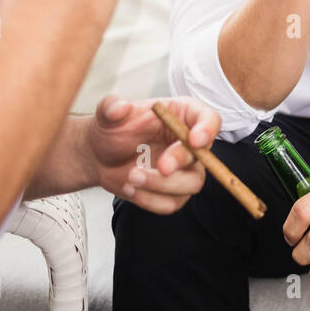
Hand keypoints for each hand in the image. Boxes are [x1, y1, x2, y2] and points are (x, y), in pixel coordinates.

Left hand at [86, 94, 220, 213]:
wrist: (99, 156)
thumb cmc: (112, 129)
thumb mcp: (107, 113)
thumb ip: (111, 106)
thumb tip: (120, 108)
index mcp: (182, 116)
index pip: (210, 120)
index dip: (207, 130)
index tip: (193, 140)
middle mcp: (188, 143)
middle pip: (204, 156)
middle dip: (180, 162)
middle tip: (160, 166)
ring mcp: (184, 170)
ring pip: (192, 184)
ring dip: (162, 185)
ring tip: (131, 177)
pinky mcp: (173, 193)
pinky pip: (172, 203)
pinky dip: (150, 199)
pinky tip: (130, 188)